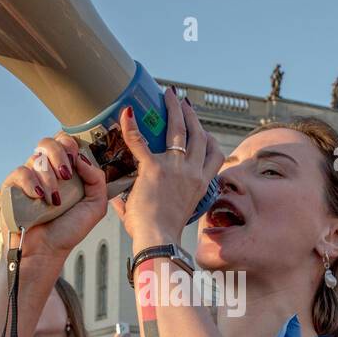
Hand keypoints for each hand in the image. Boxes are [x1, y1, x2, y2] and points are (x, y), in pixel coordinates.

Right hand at [2, 132, 108, 259]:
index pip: (65, 142)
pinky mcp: (12, 186)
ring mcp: (28, 177)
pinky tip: (38, 198)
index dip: (70, 144)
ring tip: (54, 200)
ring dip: (49, 178)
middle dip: (60, 154)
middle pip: (48, 142)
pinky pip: (21, 172)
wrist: (46, 251)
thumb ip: (97, 179)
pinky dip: (32, 184)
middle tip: (66, 175)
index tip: (76, 160)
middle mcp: (46, 170)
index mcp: (65, 171)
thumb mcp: (95, 206)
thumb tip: (82, 158)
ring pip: (37, 158)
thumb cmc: (68, 230)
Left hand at [111, 87, 223, 249]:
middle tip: (183, 102)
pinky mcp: (154, 168)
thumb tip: (121, 202)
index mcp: (201, 185)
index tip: (203, 129)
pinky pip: (140, 141)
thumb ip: (148, 203)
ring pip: (180, 130)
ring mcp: (176, 168)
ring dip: (175, 110)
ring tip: (169, 96)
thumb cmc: (159, 234)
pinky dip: (131, 126)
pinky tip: (127, 113)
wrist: (157, 240)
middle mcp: (193, 173)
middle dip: (192, 115)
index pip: (215, 155)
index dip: (210, 138)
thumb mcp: (167, 217)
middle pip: (199, 135)